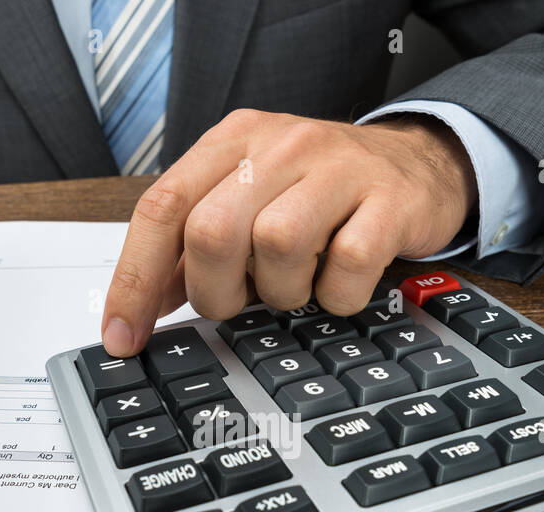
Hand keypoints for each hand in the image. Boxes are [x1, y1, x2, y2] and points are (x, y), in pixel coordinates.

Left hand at [100, 110, 476, 354]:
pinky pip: (347, 267)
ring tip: (300, 283)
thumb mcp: (249, 204)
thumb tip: (141, 307)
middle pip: (211, 230)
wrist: (419, 164)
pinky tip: (339, 283)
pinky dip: (337, 296)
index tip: (124, 337)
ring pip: (277, 245)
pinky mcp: (389, 199)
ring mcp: (338, 168)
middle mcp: (280, 146)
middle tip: (241, 300)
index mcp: (232, 143)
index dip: (134, 280)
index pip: (161, 207)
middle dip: (216, 291)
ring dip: (282, 291)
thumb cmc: (322, 194)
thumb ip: (192, 248)